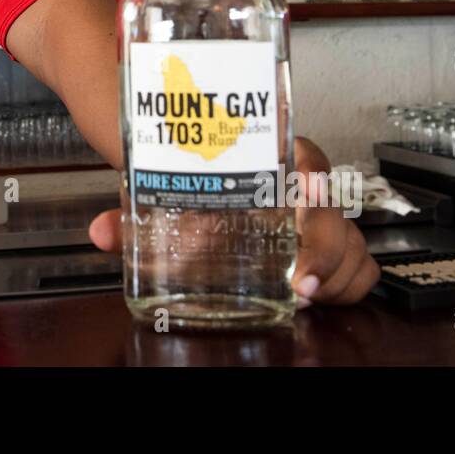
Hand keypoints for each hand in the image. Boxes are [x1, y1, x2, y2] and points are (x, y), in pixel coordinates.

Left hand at [86, 137, 378, 307]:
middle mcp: (300, 191)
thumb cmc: (190, 179)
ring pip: (351, 240)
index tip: (306, 191)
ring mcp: (315, 221)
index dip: (314, 173)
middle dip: (325, 247)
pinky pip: (354, 264)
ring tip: (306, 296)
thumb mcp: (165, 193)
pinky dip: (346, 283)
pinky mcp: (319, 251)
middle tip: (300, 280)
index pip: (307, 155)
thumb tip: (100, 232)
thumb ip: (132, 216)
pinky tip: (320, 298)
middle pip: (334, 210)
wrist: (196, 180)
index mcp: (270, 161)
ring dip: (337, 271)